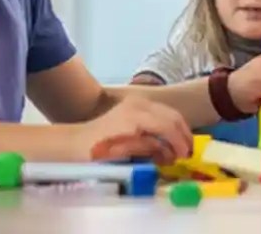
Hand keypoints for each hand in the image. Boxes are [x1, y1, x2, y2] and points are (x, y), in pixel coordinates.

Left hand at [74, 97, 192, 163]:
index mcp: (137, 115)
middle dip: (183, 135)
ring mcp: (137, 102)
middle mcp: (140, 104)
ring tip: (180, 147)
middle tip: (188, 153)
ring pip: (169, 112)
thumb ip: (150, 149)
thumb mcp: (124, 153)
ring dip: (177, 129)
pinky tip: (167, 139)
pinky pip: (160, 113)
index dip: (180, 142)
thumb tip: (170, 153)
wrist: (72, 143)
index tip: (184, 158)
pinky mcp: (134, 105)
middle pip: (173, 116)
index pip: (168, 126)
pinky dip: (168, 125)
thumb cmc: (95, 152)